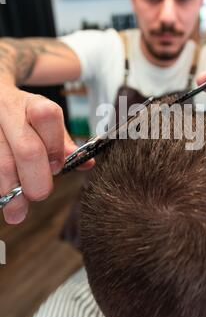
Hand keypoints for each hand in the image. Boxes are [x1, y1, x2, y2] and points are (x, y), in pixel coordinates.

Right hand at [0, 85, 93, 224]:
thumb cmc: (23, 115)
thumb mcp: (44, 122)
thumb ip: (62, 142)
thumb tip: (87, 163)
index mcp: (31, 104)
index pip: (47, 116)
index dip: (55, 146)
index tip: (57, 168)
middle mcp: (6, 112)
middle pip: (27, 148)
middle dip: (37, 178)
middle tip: (39, 195)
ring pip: (2, 165)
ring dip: (11, 192)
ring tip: (17, 212)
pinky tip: (3, 200)